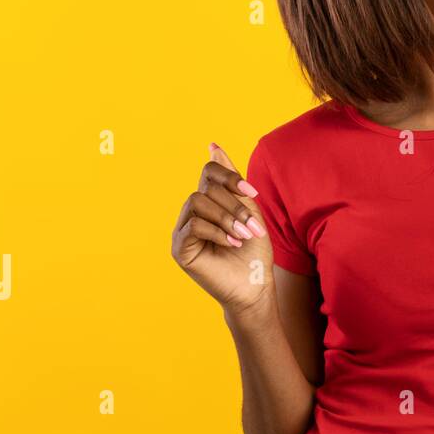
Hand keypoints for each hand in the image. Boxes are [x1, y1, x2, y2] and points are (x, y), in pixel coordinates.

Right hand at [171, 142, 274, 317]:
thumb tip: (213, 146)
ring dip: (226, 218)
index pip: (208, 172)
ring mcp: (183, 230)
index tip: (251, 191)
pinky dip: (217, 232)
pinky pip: (193, 227)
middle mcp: (192, 213)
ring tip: (243, 235)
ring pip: (197, 203)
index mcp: (209, 202)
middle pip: (206, 188)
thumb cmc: (254, 250)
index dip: (229, 175)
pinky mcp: (179, 248)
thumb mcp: (248, 210)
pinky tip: (232, 243)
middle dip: (234, 206)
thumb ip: (232, 182)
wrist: (254, 286)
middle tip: (253, 228)